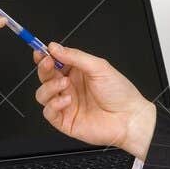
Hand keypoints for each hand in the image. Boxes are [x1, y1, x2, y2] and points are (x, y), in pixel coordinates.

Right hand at [32, 42, 156, 158]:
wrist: (129, 117)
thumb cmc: (120, 93)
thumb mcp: (98, 67)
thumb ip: (74, 56)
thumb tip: (55, 47)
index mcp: (77, 73)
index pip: (54, 63)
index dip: (44, 56)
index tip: (40, 51)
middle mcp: (69, 88)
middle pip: (45, 77)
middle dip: (44, 69)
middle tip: (48, 63)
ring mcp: (66, 105)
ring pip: (42, 94)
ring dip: (49, 87)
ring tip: (64, 84)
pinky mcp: (65, 121)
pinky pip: (49, 112)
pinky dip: (54, 104)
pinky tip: (67, 100)